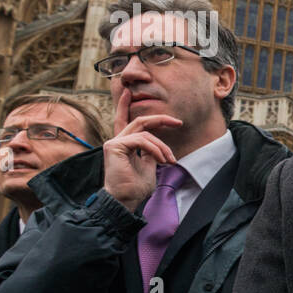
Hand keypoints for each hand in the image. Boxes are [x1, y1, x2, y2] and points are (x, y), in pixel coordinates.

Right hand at [103, 91, 181, 211]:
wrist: (126, 200)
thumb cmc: (136, 187)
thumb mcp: (149, 165)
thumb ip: (151, 152)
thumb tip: (158, 146)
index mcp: (124, 144)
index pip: (124, 120)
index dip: (124, 105)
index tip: (128, 92)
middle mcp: (117, 140)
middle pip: (140, 121)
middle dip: (160, 119)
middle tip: (178, 122)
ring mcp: (114, 142)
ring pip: (145, 132)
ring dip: (162, 146)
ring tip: (169, 160)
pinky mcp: (115, 146)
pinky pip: (142, 140)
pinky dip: (155, 149)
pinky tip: (161, 160)